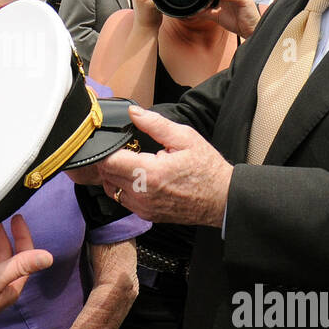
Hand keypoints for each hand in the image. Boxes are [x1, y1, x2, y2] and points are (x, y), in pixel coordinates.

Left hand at [96, 106, 231, 226]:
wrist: (221, 199)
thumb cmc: (206, 169)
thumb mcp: (185, 138)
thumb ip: (155, 124)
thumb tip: (133, 112)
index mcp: (150, 173)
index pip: (109, 161)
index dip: (108, 149)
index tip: (116, 141)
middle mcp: (142, 194)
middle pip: (106, 175)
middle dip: (110, 160)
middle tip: (126, 150)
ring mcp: (143, 207)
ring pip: (111, 189)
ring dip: (115, 175)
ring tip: (131, 163)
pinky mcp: (146, 215)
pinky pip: (123, 200)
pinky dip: (123, 188)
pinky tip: (137, 178)